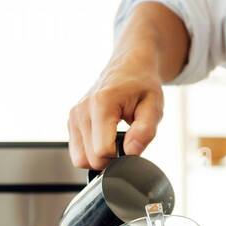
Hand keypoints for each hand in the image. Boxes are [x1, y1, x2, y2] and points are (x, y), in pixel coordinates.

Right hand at [67, 49, 162, 169]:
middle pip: (89, 159)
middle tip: (126, 142)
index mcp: (101, 104)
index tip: (132, 145)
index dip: (121, 158)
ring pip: (79, 159)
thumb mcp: (154, 106)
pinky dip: (91, 150)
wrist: (129, 65)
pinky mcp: (71, 120)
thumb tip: (132, 152)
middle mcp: (82, 110)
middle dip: (110, 159)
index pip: (102, 152)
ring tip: (115, 139)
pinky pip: (77, 150)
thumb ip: (145, 131)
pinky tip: (105, 136)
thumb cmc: (142, 85)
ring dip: (99, 156)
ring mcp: (74, 115)